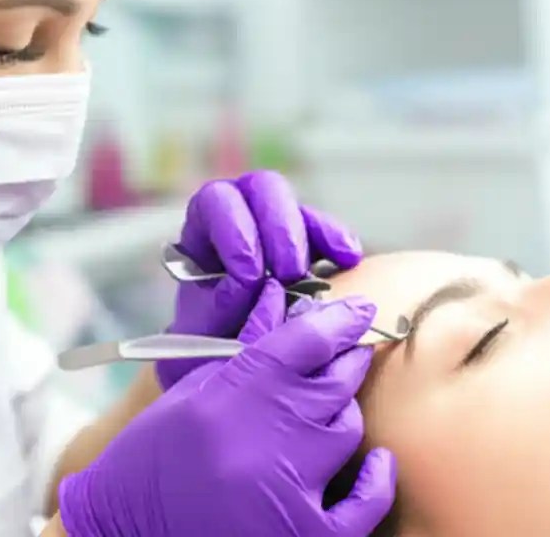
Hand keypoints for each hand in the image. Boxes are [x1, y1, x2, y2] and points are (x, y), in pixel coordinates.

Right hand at [60, 290, 396, 536]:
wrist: (125, 531)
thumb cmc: (152, 458)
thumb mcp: (191, 392)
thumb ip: (244, 350)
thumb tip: (283, 301)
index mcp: (231, 394)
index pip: (305, 340)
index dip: (337, 321)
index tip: (355, 313)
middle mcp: (264, 437)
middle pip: (334, 381)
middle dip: (346, 362)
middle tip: (349, 355)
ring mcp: (288, 489)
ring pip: (346, 431)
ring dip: (340, 417)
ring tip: (324, 416)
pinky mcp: (304, 536)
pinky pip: (364, 503)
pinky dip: (375, 481)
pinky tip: (376, 464)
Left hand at [157, 170, 362, 389]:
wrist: (227, 360)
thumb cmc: (206, 340)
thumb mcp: (200, 328)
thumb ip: (216, 307)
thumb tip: (244, 285)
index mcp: (204, 227)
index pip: (216, 201)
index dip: (234, 229)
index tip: (249, 273)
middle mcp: (241, 216)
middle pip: (262, 189)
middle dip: (278, 229)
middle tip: (288, 274)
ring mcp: (276, 228)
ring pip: (295, 205)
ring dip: (308, 234)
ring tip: (308, 276)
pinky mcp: (309, 245)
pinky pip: (327, 230)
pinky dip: (339, 241)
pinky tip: (349, 259)